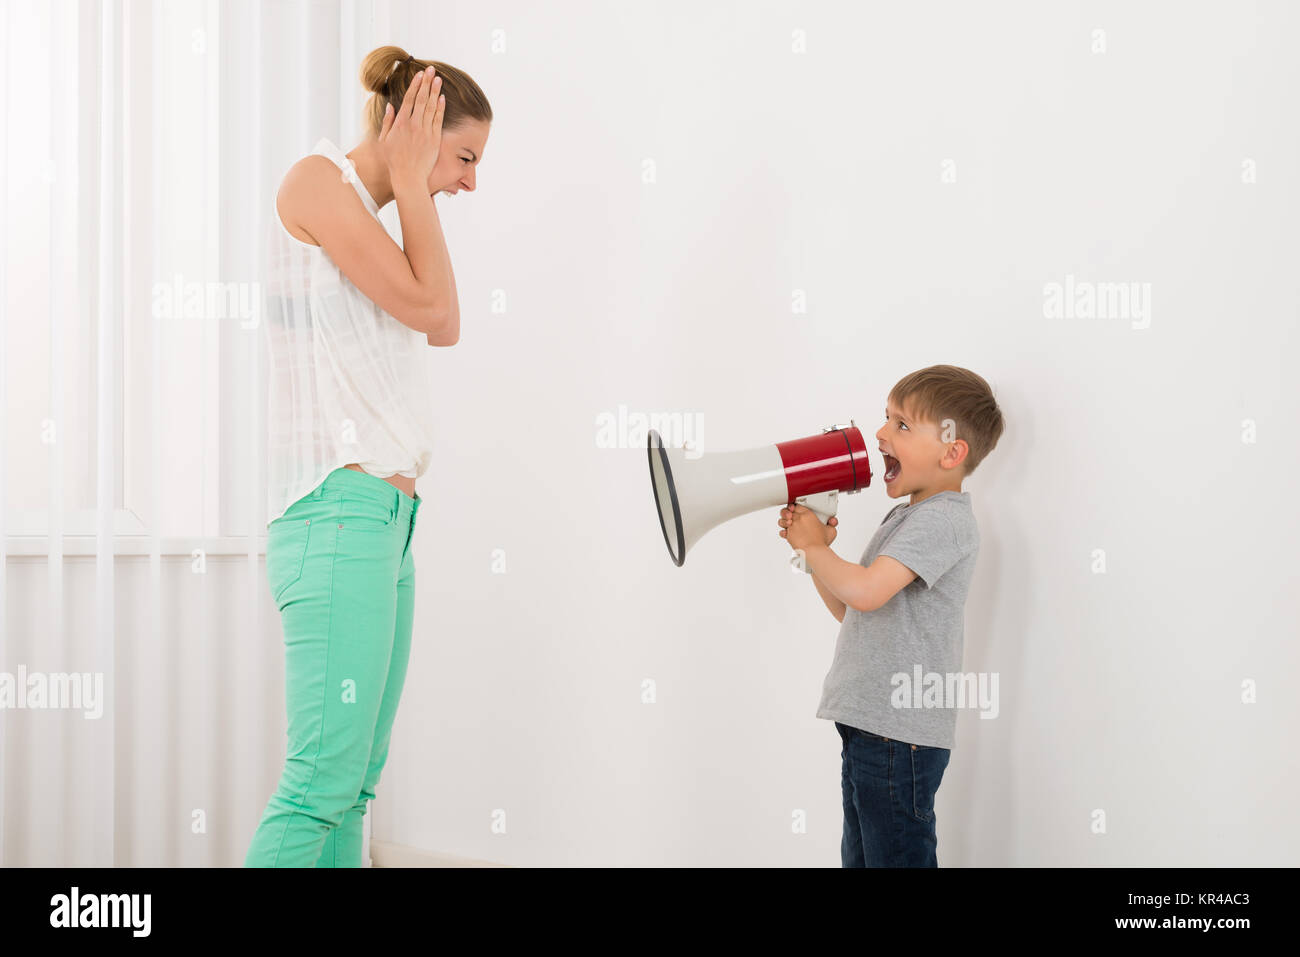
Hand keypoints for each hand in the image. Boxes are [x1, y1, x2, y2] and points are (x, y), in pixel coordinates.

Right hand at [379, 66, 445, 186]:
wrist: (408, 177)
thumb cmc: (394, 160)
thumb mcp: (384, 140)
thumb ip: (388, 121)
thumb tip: (391, 106)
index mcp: (400, 123)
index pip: (409, 99)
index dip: (415, 85)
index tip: (419, 74)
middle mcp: (413, 125)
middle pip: (421, 98)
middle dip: (426, 82)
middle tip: (431, 69)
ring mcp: (425, 131)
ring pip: (431, 107)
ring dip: (435, 91)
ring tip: (438, 79)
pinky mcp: (434, 139)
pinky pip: (438, 120)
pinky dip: (440, 108)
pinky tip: (442, 97)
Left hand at [778, 504, 836, 550]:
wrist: (814, 551)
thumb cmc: (821, 542)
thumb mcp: (831, 531)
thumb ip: (832, 524)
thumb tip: (832, 521)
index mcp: (808, 514)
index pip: (797, 505)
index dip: (795, 507)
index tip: (796, 509)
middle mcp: (798, 519)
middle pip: (788, 511)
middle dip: (788, 512)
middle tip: (790, 515)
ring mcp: (792, 527)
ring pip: (782, 520)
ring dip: (783, 520)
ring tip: (788, 523)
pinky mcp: (789, 535)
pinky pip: (782, 531)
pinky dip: (783, 531)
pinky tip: (786, 532)